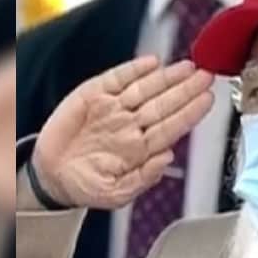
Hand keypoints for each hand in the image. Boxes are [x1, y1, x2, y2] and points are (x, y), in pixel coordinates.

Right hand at [32, 57, 213, 208]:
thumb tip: (168, 158)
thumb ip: (143, 178)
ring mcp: (114, 108)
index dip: (191, 112)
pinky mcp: (93, 94)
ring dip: (168, 77)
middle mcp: (132, 124)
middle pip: (165, 104)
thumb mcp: (115, 194)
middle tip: (207, 76)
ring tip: (188, 67)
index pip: (173, 127)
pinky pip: (117, 78)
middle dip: (187, 90)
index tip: (208, 99)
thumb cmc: (86, 185)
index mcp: (142, 148)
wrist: (50, 175)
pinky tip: (152, 63)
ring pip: (146, 88)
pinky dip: (134, 70)